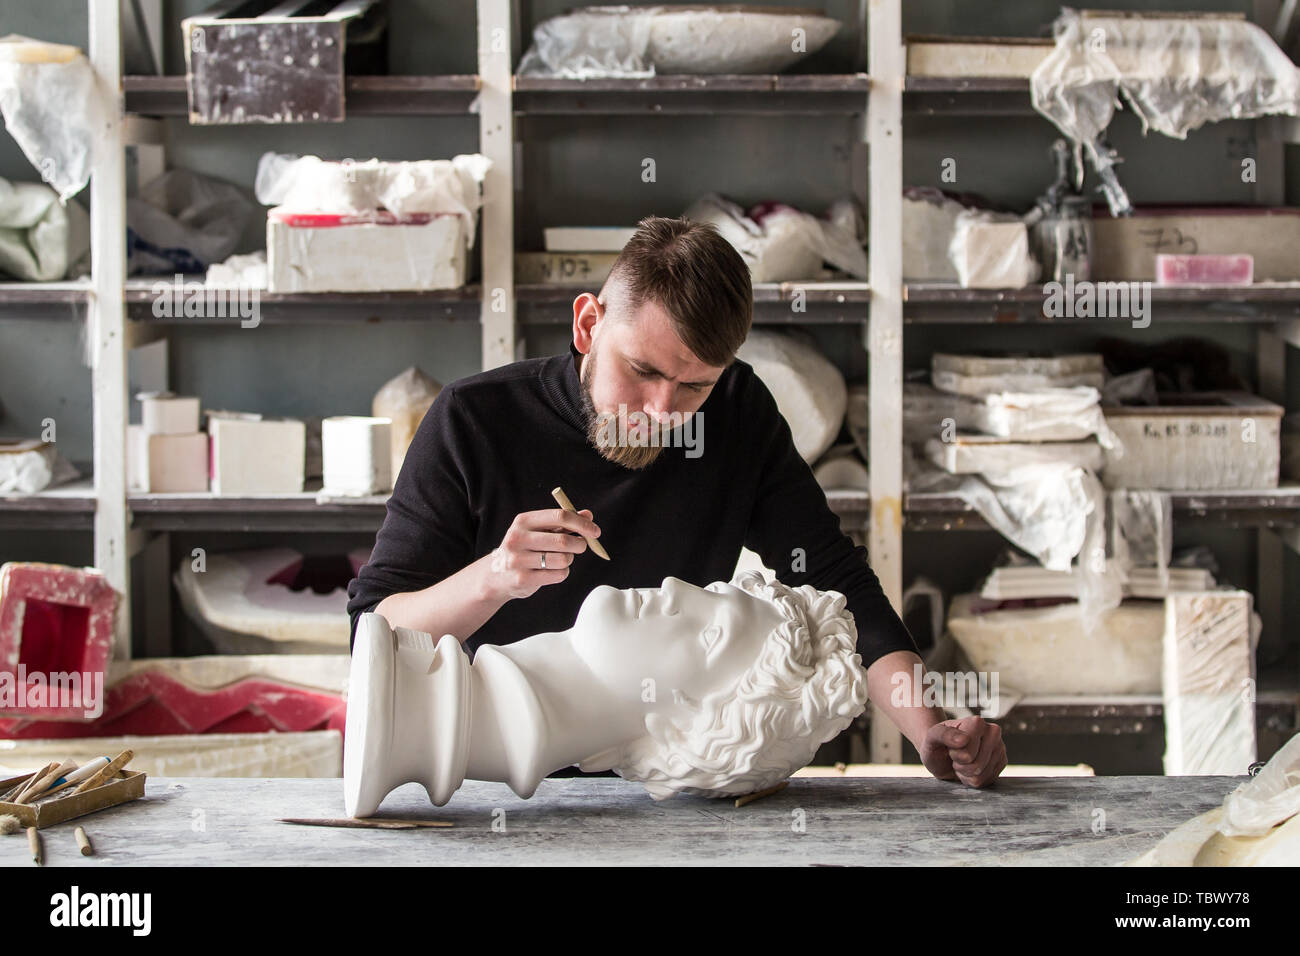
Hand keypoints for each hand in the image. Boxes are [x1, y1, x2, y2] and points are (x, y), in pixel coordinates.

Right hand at [486, 508, 600, 600]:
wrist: (496, 575)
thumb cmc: (524, 549)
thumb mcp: (539, 531)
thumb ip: (563, 523)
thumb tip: (588, 515)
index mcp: (523, 521)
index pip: (559, 516)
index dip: (582, 524)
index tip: (595, 531)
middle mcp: (517, 538)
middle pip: (563, 540)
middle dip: (579, 544)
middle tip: (581, 546)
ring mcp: (518, 560)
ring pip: (563, 559)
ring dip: (569, 559)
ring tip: (561, 559)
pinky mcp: (522, 579)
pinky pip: (558, 575)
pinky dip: (562, 572)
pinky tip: (552, 570)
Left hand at [920, 716, 1005, 787]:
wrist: (942, 753)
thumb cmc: (937, 744)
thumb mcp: (932, 737)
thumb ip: (943, 735)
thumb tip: (964, 740)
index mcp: (977, 722)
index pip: (968, 754)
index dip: (955, 755)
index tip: (950, 747)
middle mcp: (993, 732)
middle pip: (976, 766)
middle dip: (961, 766)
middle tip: (955, 756)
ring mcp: (1000, 747)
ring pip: (981, 776)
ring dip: (966, 773)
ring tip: (962, 761)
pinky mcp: (1002, 762)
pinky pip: (987, 781)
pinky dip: (974, 779)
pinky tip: (970, 768)